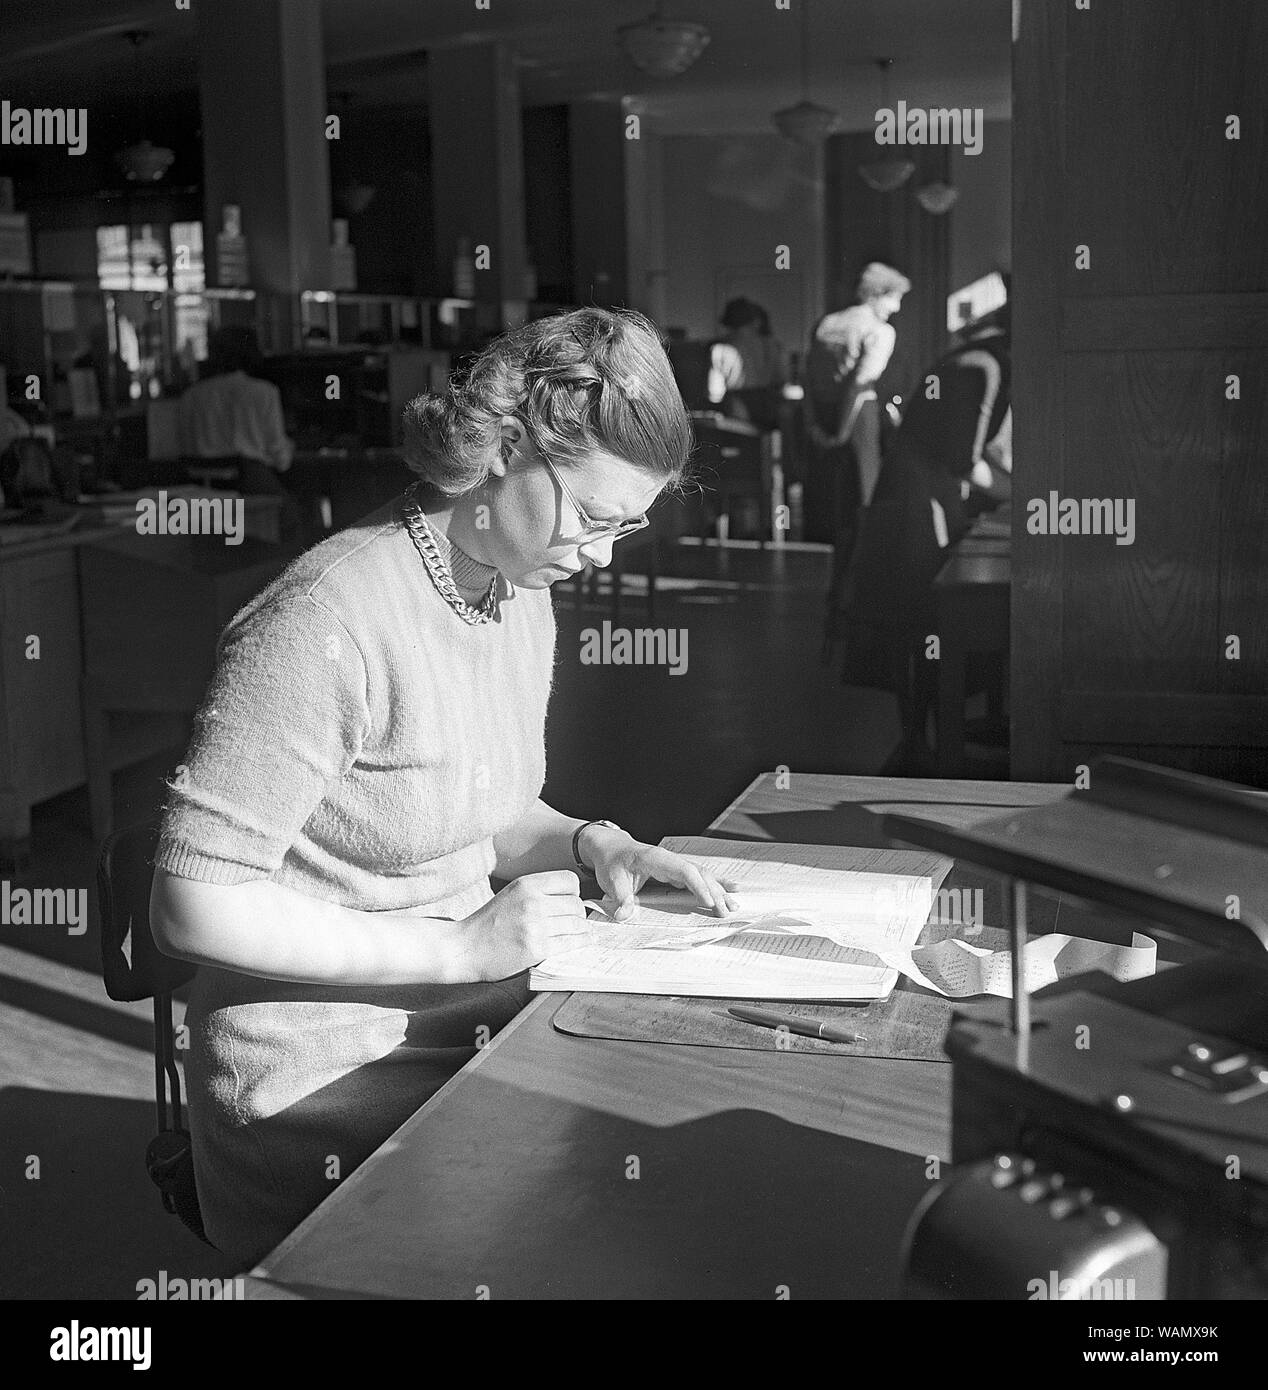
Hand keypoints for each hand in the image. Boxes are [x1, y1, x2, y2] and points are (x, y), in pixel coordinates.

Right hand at [461, 870, 589, 979]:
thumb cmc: (488, 923)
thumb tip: (573, 898)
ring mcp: (535, 926)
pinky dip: (580, 943)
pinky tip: (582, 942)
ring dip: (581, 930)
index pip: (570, 881)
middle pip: (576, 904)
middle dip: (578, 914)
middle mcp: (532, 902)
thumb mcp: (511, 894)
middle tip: (573, 921)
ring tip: (579, 932)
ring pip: (577, 924)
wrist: (465, 948)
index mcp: (526, 884)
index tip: (570, 901)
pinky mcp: (537, 949)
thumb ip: (538, 892)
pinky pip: (571, 943)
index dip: (574, 892)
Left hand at [581, 829, 740, 921]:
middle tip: (725, 911)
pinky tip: (731, 888)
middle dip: (714, 892)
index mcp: (656, 858)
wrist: (610, 848)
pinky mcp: (675, 872)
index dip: (697, 886)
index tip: (708, 902)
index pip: (683, 871)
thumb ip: (620, 898)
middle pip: (698, 874)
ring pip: (702, 876)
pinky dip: (714, 884)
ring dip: (718, 890)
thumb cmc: (612, 862)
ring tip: (733, 905)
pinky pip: (698, 878)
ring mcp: (674, 865)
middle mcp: (669, 860)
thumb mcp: (612, 880)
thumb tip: (624, 916)